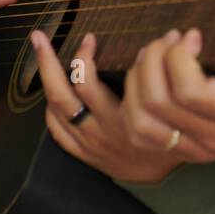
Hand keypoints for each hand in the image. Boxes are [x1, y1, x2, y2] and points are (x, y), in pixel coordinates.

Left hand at [31, 30, 181, 184]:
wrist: (170, 177)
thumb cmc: (175, 136)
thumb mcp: (173, 106)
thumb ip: (163, 76)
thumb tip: (160, 43)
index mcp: (121, 115)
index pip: (88, 82)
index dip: (84, 55)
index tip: (90, 36)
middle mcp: (101, 130)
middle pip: (61, 93)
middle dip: (47, 62)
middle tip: (39, 38)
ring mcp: (90, 144)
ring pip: (56, 111)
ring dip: (46, 82)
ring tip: (43, 58)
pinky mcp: (87, 155)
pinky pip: (59, 134)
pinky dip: (50, 114)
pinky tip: (52, 98)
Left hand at [124, 28, 214, 164]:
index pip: (190, 92)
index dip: (179, 57)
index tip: (193, 34)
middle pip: (157, 104)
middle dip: (154, 60)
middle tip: (172, 38)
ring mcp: (200, 148)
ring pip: (142, 124)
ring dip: (138, 83)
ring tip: (155, 57)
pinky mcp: (188, 150)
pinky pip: (141, 136)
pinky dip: (133, 106)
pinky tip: (147, 79)